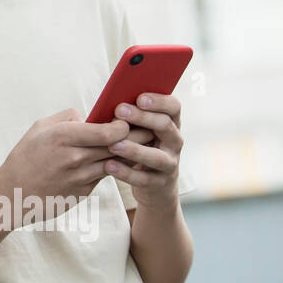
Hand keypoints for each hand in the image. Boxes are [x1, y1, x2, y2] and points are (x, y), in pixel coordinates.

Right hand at [0, 108, 130, 204]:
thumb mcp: (39, 128)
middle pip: (119, 147)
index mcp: (63, 137)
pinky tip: (119, 161)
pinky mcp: (83, 192)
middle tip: (147, 130)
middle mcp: (75, 159)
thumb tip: (90, 116)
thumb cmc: (25, 156)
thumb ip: (67, 118)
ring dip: (129, 154)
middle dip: (136, 138)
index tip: (127, 121)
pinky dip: (113, 167)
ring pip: (116, 163)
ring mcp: (80, 178)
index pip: (109, 132)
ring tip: (139, 145)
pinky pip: (104, 176)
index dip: (124, 126)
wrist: (12, 193)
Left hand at [103, 92, 183, 208]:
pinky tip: (109, 166)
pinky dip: (126, 173)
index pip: (174, 107)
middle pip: (165, 126)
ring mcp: (170, 164)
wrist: (154, 185)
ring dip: (134, 149)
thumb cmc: (140, 146)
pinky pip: (144, 179)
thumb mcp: (139, 130)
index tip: (140, 98)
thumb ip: (129, 117)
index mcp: (171, 123)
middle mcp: (174, 142)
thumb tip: (108, 103)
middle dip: (142, 117)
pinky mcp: (159, 183)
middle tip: (120, 111)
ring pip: (157, 156)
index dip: (159, 101)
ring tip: (113, 145)